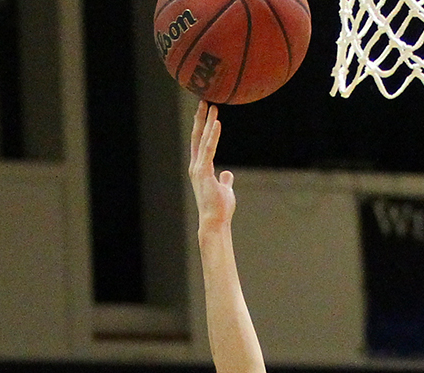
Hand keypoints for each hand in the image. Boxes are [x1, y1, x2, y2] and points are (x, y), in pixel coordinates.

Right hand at [187, 102, 235, 231]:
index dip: (203, 127)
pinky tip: (216, 122)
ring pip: (202, 139)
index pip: (200, 143)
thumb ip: (224, 180)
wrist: (214, 221)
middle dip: (201, 118)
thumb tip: (227, 174)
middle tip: (204, 101)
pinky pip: (209, 149)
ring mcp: (198, 168)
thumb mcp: (224, 190)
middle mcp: (196, 166)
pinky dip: (213, 135)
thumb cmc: (219, 208)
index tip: (206, 112)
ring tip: (212, 106)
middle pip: (197, 137)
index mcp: (200, 168)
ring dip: (207, 122)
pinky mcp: (204, 171)